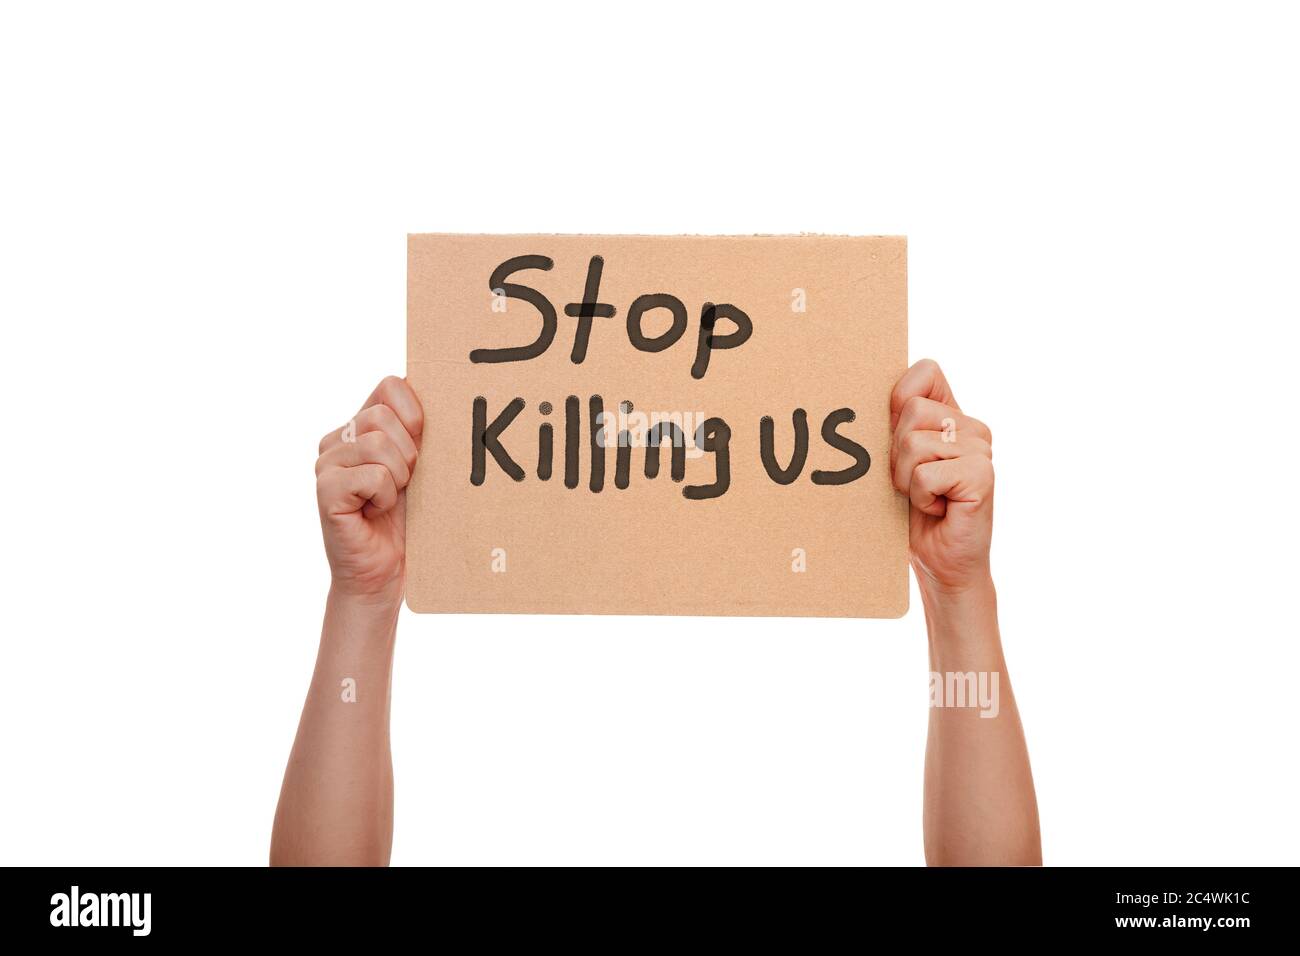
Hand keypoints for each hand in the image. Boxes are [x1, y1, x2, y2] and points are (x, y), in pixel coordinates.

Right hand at [315, 376, 422, 602]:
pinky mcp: (325, 489)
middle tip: (405, 483)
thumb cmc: (409, 519)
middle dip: (409, 453)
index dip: (415, 413)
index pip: (391, 385)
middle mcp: (338, 438)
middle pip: (383, 415)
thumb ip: (421, 431)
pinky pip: (372, 476)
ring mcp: (327, 463)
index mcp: (362, 425)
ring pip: (378, 444)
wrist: (386, 572)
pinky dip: (385, 496)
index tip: (421, 446)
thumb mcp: (422, 467)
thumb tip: (445, 394)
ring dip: (398, 478)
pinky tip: (376, 511)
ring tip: (389, 499)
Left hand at [889, 360, 993, 597]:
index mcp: (952, 415)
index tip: (897, 437)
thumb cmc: (913, 513)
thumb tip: (862, 390)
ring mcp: (981, 449)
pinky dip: (920, 497)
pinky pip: (926, 473)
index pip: (925, 371)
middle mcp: (972, 427)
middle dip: (896, 454)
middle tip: (913, 482)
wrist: (941, 563)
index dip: (900, 399)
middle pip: (911, 411)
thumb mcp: (896, 461)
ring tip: (926, 497)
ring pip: (914, 443)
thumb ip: (893, 424)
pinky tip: (939, 509)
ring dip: (906, 480)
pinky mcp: (982, 475)